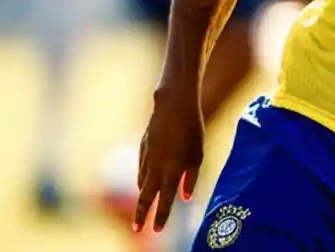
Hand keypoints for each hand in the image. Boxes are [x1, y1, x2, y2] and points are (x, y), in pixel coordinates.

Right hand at [134, 87, 203, 233]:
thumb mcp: (198, 155)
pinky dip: (141, 178)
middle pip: (146, 196)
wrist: (174, 104)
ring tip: (142, 208)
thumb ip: (191, 178)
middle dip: (141, 214)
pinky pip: (141, 167)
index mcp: (170, 172)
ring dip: (142, 196)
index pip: (164, 201)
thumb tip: (185, 197)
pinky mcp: (143, 146)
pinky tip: (143, 182)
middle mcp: (155, 167)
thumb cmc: (192, 129)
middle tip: (136, 229)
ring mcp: (147, 156)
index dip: (160, 216)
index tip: (156, 231)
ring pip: (142, 181)